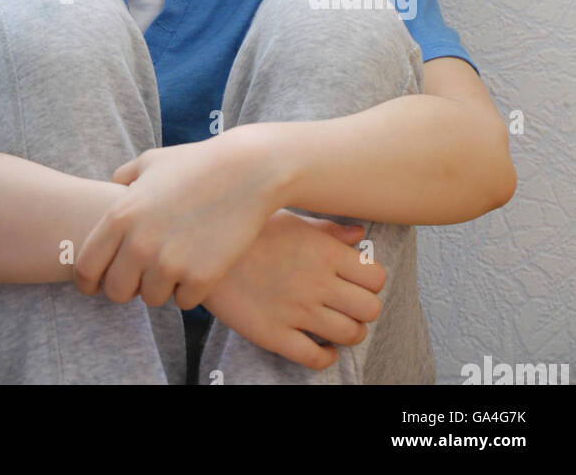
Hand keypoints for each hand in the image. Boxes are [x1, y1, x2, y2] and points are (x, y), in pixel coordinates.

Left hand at [73, 129, 282, 310]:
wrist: (247, 170)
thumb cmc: (196, 163)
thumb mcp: (151, 162)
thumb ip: (122, 178)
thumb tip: (109, 192)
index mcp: (120, 216)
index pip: (85, 268)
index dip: (88, 281)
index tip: (97, 284)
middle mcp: (140, 244)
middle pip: (116, 292)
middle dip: (128, 286)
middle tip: (144, 272)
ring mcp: (170, 263)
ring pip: (152, 299)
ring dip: (162, 286)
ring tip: (177, 260)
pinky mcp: (201, 277)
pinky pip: (184, 302)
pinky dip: (190, 289)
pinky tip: (200, 264)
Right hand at [200, 209, 385, 370]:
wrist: (200, 247)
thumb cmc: (246, 229)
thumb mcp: (289, 219)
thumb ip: (327, 229)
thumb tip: (359, 234)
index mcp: (323, 251)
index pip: (376, 277)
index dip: (372, 282)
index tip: (358, 281)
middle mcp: (315, 282)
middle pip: (370, 310)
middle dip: (364, 310)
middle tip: (348, 305)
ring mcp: (296, 311)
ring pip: (350, 335)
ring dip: (349, 333)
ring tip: (335, 325)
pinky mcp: (275, 334)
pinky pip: (315, 358)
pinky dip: (326, 357)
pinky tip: (320, 346)